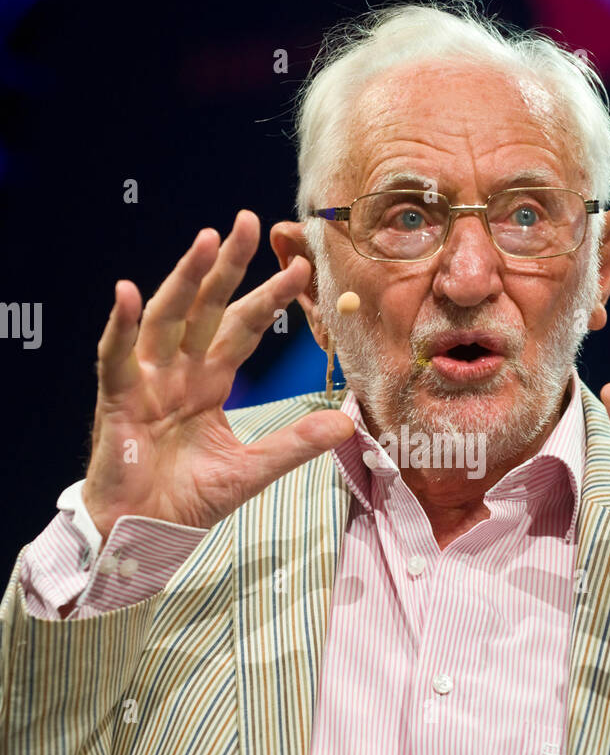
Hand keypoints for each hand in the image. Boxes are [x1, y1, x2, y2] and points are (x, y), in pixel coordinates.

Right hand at [81, 209, 353, 539]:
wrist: (143, 533)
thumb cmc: (186, 500)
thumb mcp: (251, 471)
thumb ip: (294, 444)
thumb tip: (347, 423)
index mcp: (210, 382)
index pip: (244, 328)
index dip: (269, 297)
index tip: (301, 268)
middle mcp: (179, 371)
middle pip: (206, 307)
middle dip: (227, 265)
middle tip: (249, 222)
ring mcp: (147, 380)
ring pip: (166, 317)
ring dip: (184, 278)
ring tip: (204, 240)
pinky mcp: (117, 399)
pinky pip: (117, 356)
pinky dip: (119, 325)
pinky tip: (128, 292)